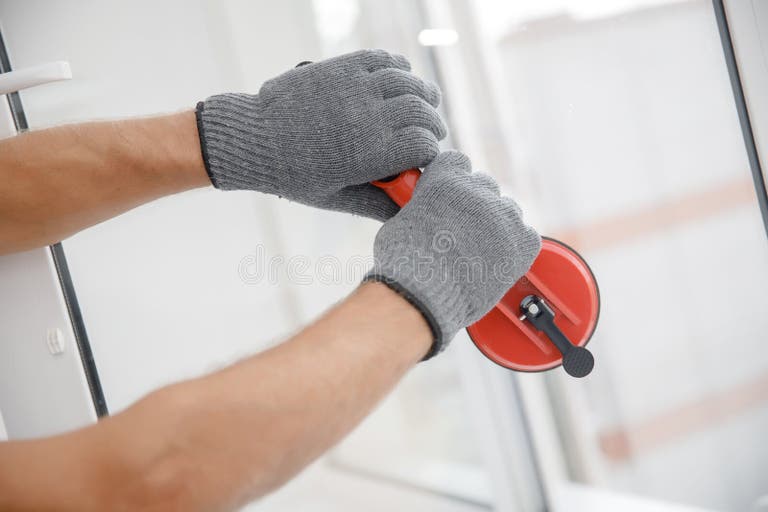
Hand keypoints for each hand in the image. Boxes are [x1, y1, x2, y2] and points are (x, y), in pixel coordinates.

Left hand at [196, 49, 445, 220]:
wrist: (256, 139)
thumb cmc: (294, 175)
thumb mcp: (336, 198)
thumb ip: (375, 204)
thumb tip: (405, 212)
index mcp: (370, 154)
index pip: (424, 145)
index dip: (430, 151)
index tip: (424, 156)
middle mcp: (369, 118)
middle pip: (423, 112)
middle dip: (433, 124)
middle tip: (430, 132)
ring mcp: (357, 89)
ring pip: (410, 82)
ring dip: (424, 94)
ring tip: (424, 103)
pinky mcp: (344, 69)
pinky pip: (386, 60)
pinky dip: (401, 68)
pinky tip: (401, 78)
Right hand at [365, 151, 540, 357]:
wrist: (422, 296)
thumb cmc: (403, 265)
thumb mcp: (401, 221)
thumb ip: (422, 207)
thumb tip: (427, 211)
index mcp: (445, 179)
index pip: (458, 162)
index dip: (453, 180)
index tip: (449, 197)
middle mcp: (478, 191)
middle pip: (486, 185)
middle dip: (475, 204)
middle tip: (463, 230)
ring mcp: (503, 217)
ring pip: (507, 210)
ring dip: (496, 225)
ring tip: (478, 252)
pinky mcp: (522, 243)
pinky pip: (526, 236)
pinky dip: (515, 247)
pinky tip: (497, 261)